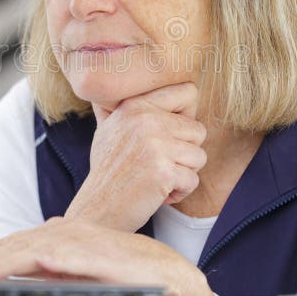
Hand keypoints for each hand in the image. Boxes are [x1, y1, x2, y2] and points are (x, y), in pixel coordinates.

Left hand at [0, 217, 217, 295]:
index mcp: (65, 241)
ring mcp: (77, 240)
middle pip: (14, 246)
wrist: (175, 275)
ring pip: (23, 248)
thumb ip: (60, 271)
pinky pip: (46, 255)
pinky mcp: (89, 250)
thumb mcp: (88, 274)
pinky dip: (18, 261)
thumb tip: (30, 275)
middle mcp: (67, 235)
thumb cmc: (135, 276)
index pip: (18, 248)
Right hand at [64, 81, 207, 231]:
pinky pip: (192, 180)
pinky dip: (178, 192)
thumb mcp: (108, 128)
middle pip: (199, 130)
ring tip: (156, 178)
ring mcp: (154, 145)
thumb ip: (116, 106)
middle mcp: (145, 119)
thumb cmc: (107, 171)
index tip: (169, 135)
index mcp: (136, 104)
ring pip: (199, 157)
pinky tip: (156, 193)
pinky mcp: (162, 171)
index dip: (186, 116)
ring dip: (183, 174)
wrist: (97, 209)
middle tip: (158, 164)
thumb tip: (108, 86)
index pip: (189, 92)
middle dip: (185, 153)